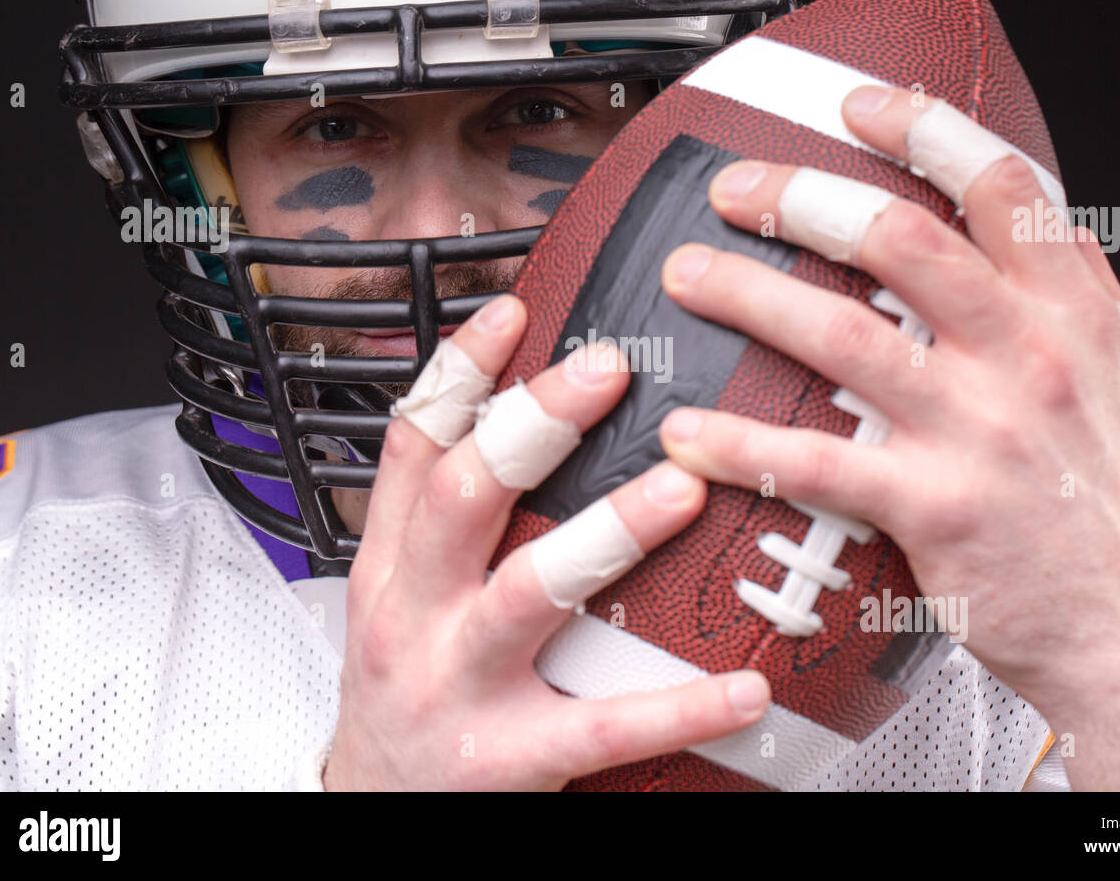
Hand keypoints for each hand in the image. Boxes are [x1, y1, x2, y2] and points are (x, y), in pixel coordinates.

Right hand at [323, 295, 769, 790]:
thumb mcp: (398, 592)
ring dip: (607, 534)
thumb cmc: (406, 683)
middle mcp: (415, 614)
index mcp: (392, 564)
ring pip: (529, 594)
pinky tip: (743, 686)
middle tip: (609, 368)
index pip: (412, 446)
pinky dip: (676, 706)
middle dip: (533, 424)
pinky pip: (600, 727)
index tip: (517, 310)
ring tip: (682, 487)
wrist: (375, 808)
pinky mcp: (506, 758)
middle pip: (465, 498)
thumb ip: (442, 514)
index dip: (459, 372)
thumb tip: (515, 418)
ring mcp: (457, 686)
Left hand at [656, 85, 1119, 788]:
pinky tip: (692, 435)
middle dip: (803, 199)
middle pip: (901, 239)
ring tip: (691, 276)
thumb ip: (1058, 300)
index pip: (1000, 185)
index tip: (857, 107)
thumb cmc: (1103, 508)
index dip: (922, 130)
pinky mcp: (935, 507)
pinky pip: (819, 463)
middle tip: (737, 192)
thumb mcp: (1107, 378)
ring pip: (845, 335)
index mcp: (1070, 311)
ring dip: (752, 296)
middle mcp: (1027, 355)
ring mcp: (980, 430)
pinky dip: (744, 446)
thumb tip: (1012, 233)